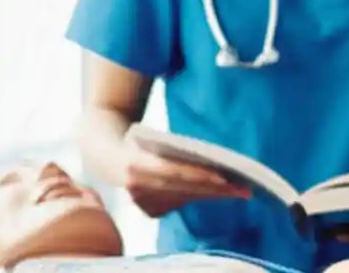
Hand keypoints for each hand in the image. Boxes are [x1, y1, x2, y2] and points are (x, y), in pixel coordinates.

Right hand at [121, 138, 248, 216]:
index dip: (200, 176)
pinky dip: (197, 198)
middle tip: (244, 189)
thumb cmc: (138, 140)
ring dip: (212, 195)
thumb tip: (210, 163)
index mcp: (136, 163)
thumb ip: (175, 149)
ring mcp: (140, 201)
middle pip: (184, 190)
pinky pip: (180, 205)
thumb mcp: (152, 138)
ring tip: (238, 190)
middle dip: (216, 190)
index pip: (175, 172)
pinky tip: (216, 193)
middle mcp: (136, 185)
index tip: (226, 178)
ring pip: (184, 199)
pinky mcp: (147, 210)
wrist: (104, 154)